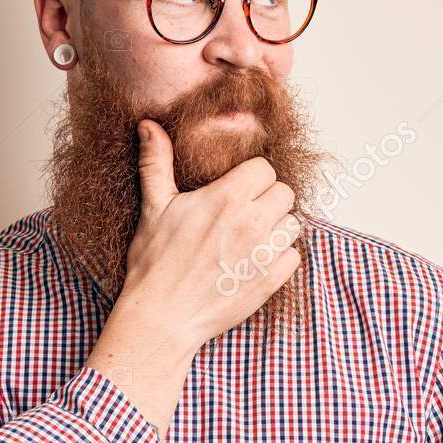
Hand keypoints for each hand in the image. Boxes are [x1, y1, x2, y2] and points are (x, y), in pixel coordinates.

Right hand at [119, 117, 303, 351]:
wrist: (162, 317)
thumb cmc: (154, 262)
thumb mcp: (153, 207)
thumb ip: (156, 162)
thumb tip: (148, 125)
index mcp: (227, 198)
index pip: (264, 168)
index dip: (251, 176)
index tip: (235, 189)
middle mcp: (253, 222)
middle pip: (285, 192)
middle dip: (267, 198)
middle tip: (244, 212)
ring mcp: (265, 253)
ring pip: (293, 224)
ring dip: (276, 227)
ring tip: (250, 236)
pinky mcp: (272, 280)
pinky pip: (293, 256)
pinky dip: (279, 257)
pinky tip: (253, 261)